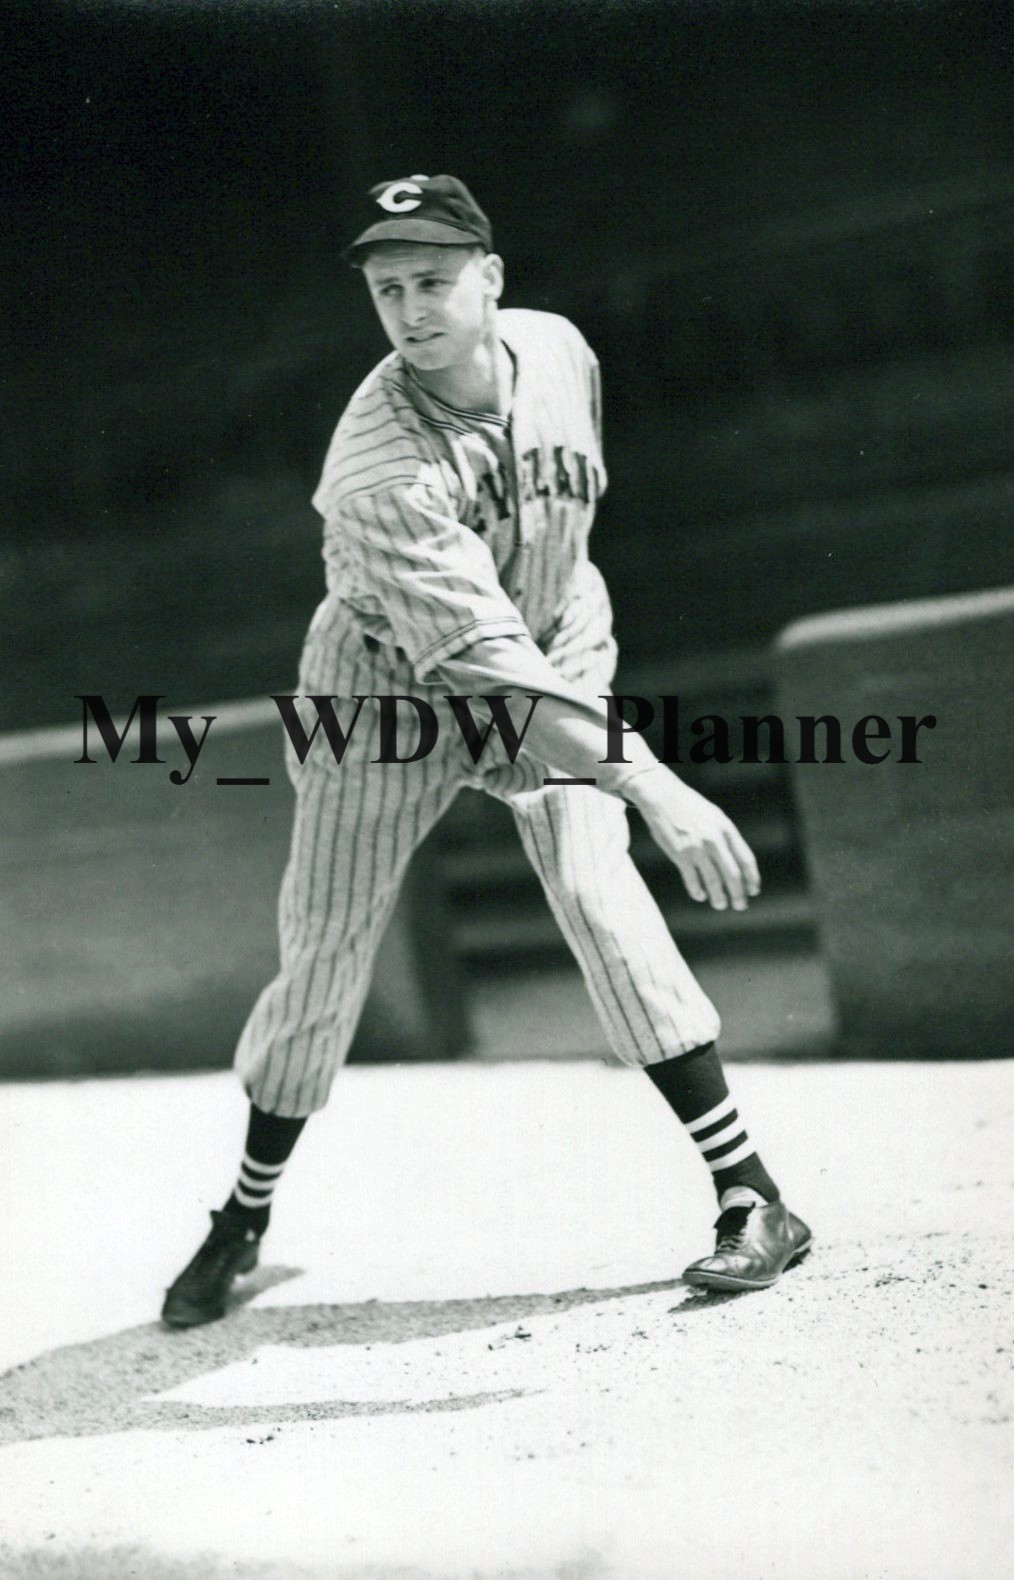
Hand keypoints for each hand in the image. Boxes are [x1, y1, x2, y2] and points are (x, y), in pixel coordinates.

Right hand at [626, 768, 760, 911]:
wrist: (661, 796)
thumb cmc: (688, 807)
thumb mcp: (714, 816)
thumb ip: (725, 836)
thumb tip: (736, 861)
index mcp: (726, 829)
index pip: (746, 859)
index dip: (752, 878)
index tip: (754, 890)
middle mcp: (714, 840)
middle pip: (733, 874)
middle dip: (738, 893)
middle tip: (740, 906)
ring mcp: (697, 848)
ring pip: (714, 880)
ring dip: (718, 897)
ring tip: (720, 905)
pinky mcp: (680, 854)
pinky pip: (692, 879)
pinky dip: (697, 890)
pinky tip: (700, 896)